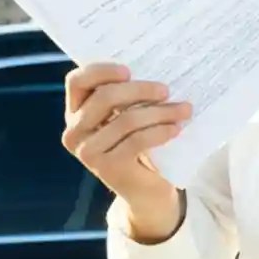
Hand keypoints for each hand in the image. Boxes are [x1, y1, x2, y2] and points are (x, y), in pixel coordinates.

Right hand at [61, 63, 191, 239]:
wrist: (145, 192)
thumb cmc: (137, 145)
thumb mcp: (126, 117)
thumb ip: (126, 96)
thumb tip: (153, 66)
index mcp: (75, 113)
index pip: (77, 81)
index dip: (100, 71)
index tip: (128, 70)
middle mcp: (74, 132)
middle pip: (105, 97)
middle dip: (140, 89)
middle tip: (166, 90)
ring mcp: (88, 152)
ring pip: (126, 119)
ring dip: (160, 112)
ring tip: (183, 109)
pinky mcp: (107, 168)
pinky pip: (137, 140)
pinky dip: (160, 131)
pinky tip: (176, 129)